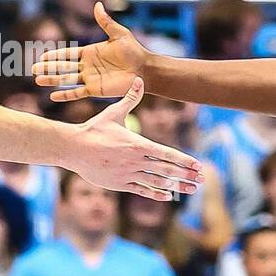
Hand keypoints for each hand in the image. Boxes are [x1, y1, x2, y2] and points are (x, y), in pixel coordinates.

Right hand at [33, 1, 148, 101]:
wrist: (144, 69)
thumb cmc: (133, 51)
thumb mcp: (118, 34)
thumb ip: (105, 21)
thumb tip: (97, 4)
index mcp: (90, 52)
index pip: (67, 54)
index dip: (54, 55)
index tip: (41, 56)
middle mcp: (87, 66)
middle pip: (62, 67)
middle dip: (48, 68)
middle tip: (33, 69)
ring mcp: (90, 78)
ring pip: (66, 79)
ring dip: (52, 80)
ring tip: (38, 80)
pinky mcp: (95, 90)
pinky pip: (77, 93)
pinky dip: (66, 95)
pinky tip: (53, 96)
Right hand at [66, 77, 201, 200]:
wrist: (73, 148)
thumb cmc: (93, 129)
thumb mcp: (113, 113)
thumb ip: (130, 98)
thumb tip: (139, 79)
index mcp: (137, 144)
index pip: (167, 153)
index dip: (184, 161)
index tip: (198, 165)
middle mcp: (135, 161)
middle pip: (166, 170)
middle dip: (186, 175)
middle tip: (202, 179)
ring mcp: (128, 174)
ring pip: (157, 182)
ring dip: (176, 186)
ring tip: (191, 189)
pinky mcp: (119, 184)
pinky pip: (142, 190)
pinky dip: (156, 194)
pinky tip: (168, 196)